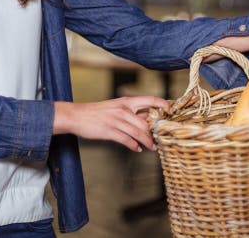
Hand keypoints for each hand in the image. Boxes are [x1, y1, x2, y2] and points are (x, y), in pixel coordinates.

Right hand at [53, 96, 170, 151]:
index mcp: (126, 101)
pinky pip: (127, 140)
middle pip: (146, 122)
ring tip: (152, 147)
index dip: (163, 104)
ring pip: (139, 132)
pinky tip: (137, 149)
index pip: (150, 99)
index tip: (172, 111)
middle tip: (160, 139)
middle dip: (155, 132)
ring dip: (148, 141)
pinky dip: (134, 146)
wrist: (77, 116)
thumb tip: (147, 118)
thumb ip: (131, 112)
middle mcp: (124, 109)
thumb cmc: (98, 112)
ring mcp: (117, 120)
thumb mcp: (116, 107)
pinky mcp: (110, 131)